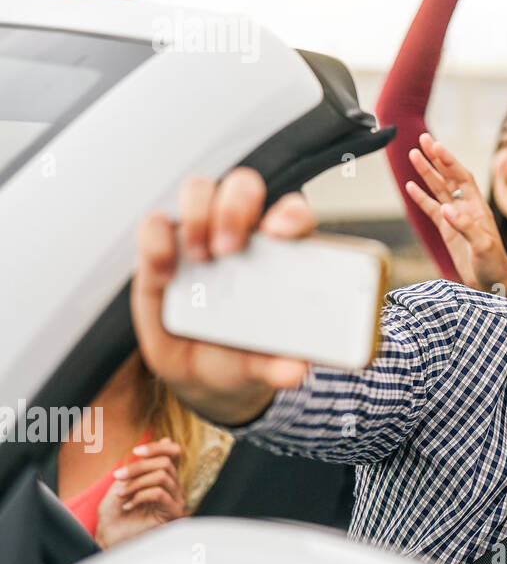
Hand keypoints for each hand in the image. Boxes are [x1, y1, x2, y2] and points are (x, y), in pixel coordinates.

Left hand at [94, 438, 185, 548]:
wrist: (109, 538)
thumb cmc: (115, 513)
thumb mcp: (124, 482)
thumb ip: (142, 464)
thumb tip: (166, 440)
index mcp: (164, 477)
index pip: (173, 453)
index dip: (158, 447)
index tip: (136, 451)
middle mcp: (173, 486)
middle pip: (165, 463)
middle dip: (138, 467)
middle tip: (118, 476)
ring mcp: (175, 500)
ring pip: (162, 476)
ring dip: (136, 483)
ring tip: (121, 494)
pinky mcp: (172, 513)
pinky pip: (159, 493)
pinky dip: (140, 495)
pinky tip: (128, 505)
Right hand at [130, 168, 315, 425]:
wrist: (200, 374)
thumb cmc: (242, 355)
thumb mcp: (260, 365)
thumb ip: (277, 365)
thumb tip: (295, 371)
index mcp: (281, 253)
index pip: (293, 215)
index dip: (289, 214)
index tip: (280, 232)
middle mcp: (241, 235)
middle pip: (244, 188)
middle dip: (236, 207)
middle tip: (230, 248)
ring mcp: (200, 237)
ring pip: (200, 191)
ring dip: (199, 214)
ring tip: (201, 257)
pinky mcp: (161, 251)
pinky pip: (155, 224)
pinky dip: (157, 239)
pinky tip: (166, 274)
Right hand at [403, 134, 506, 293]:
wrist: (494, 283)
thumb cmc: (494, 264)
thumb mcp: (483, 246)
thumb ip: (465, 226)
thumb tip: (446, 208)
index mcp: (478, 207)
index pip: (462, 177)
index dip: (449, 161)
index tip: (436, 146)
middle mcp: (466, 208)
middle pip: (449, 176)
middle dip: (436, 158)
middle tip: (422, 139)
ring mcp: (456, 218)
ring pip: (439, 189)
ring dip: (426, 173)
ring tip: (413, 155)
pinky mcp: (448, 230)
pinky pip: (432, 209)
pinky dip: (422, 198)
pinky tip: (411, 186)